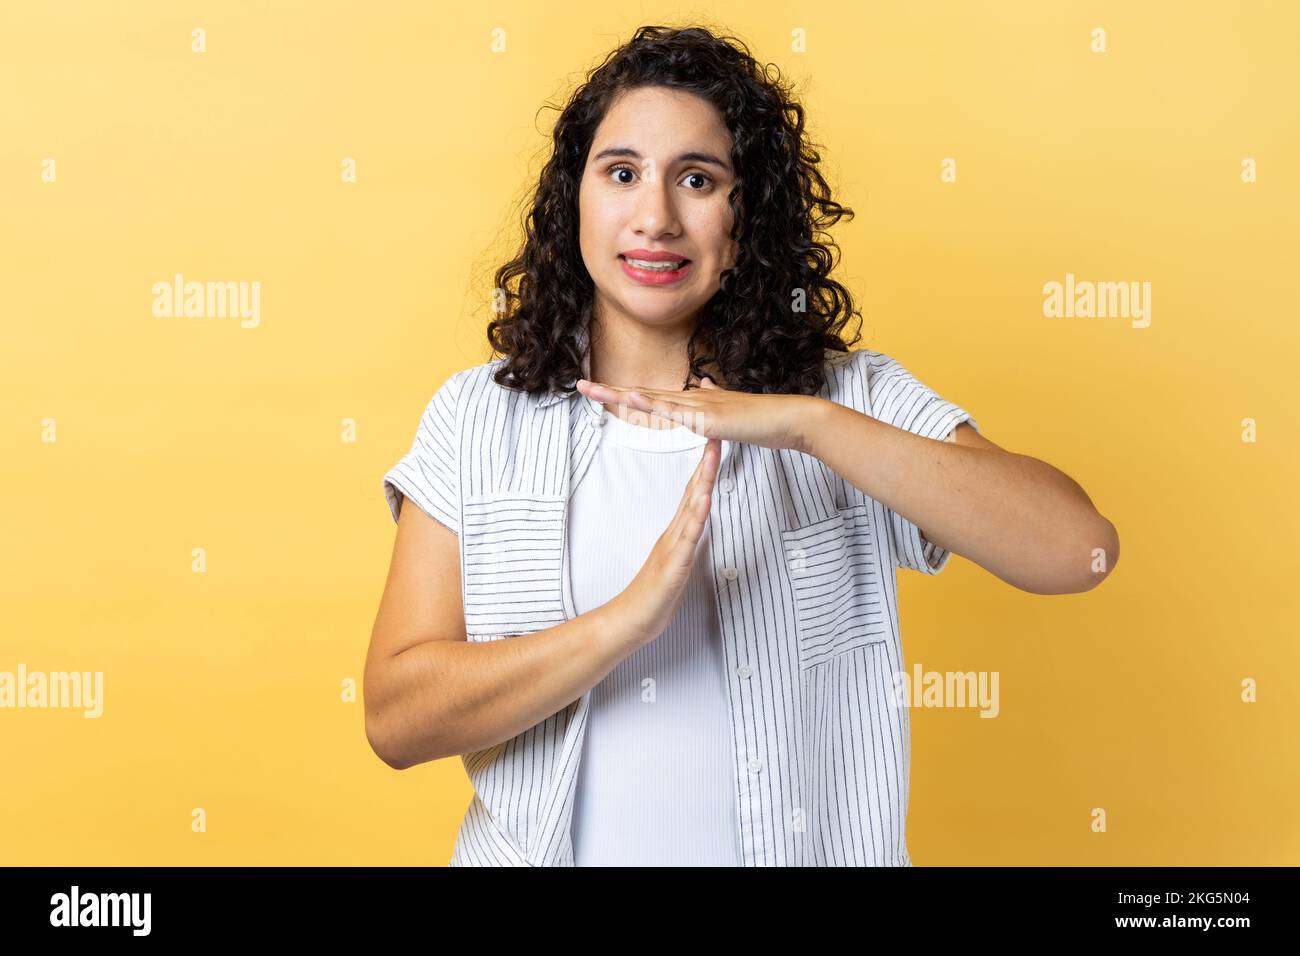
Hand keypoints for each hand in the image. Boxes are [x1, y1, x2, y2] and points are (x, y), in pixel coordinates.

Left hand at [576, 375, 819, 452]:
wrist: (788, 420)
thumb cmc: (761, 419)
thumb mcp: (729, 411)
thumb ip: (714, 399)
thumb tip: (703, 384)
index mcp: (693, 402)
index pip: (651, 397)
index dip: (623, 393)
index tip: (599, 391)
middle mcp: (692, 399)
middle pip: (643, 394)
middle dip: (610, 391)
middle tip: (578, 386)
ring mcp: (700, 407)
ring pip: (654, 399)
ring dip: (621, 394)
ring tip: (593, 390)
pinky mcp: (710, 420)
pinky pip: (677, 412)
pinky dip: (653, 405)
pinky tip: (633, 398)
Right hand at [607, 436, 720, 648]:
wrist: (631, 621)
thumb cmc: (653, 596)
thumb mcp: (674, 565)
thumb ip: (684, 545)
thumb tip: (696, 529)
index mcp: (676, 534)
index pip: (691, 495)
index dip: (703, 470)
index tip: (714, 445)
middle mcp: (673, 534)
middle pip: (691, 493)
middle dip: (705, 464)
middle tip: (715, 435)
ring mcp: (673, 548)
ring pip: (690, 509)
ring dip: (702, 481)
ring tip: (712, 458)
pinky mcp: (674, 565)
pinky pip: (687, 538)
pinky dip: (696, 518)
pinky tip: (703, 501)